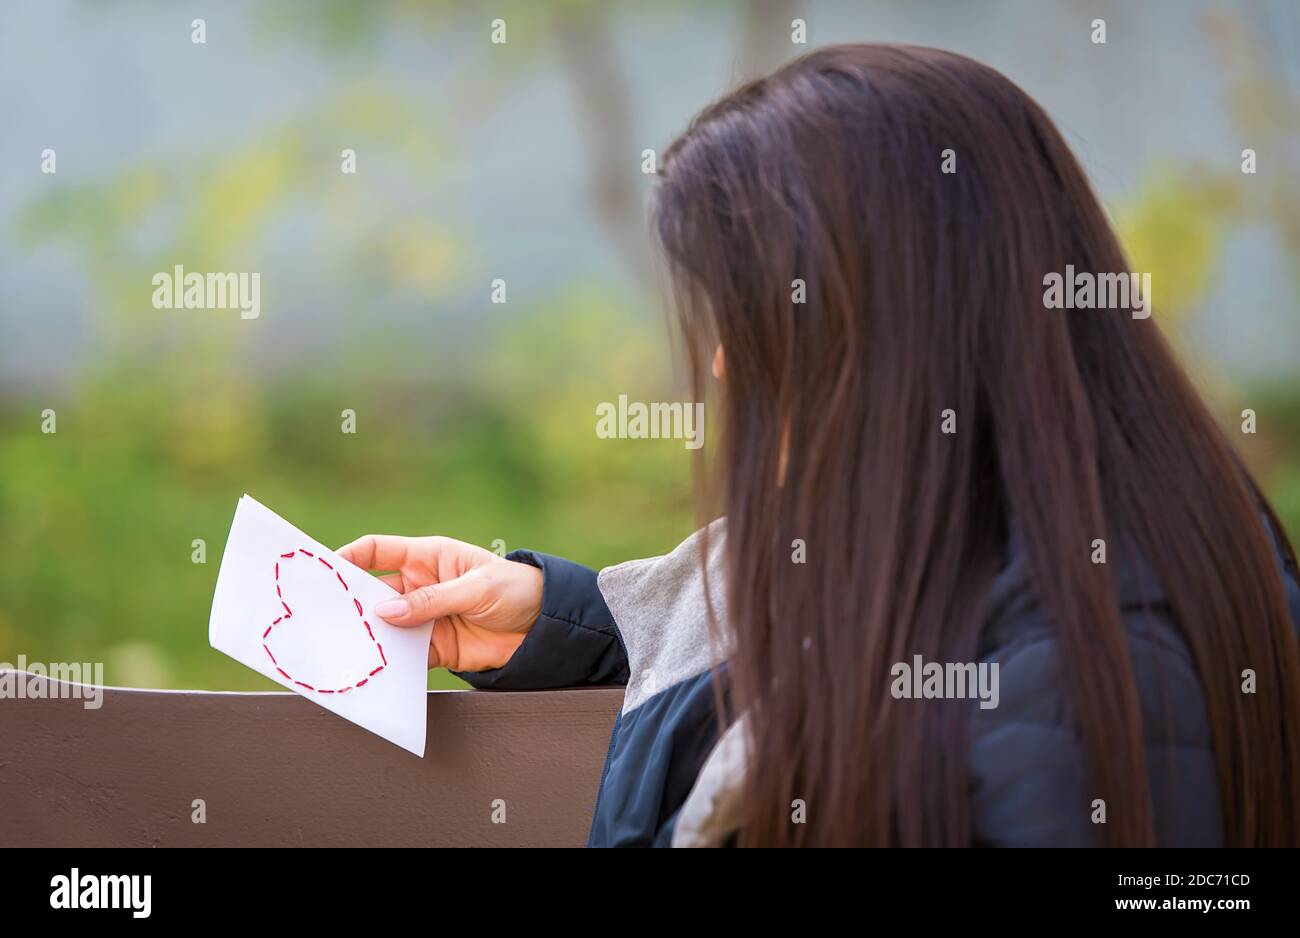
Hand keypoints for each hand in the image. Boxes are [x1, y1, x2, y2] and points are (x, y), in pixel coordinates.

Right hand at [337, 535, 542, 671]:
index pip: (377, 551)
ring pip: (384, 627)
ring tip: (342, 649)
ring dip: (366, 637)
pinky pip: (403, 655)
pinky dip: (389, 663)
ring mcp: (424, 618)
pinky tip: (374, 671)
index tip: (323, 572)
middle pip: (372, 592)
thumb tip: (385, 611)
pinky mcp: (434, 647)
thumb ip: (432, 600)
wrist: (547, 627)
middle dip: (349, 604)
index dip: (348, 558)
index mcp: (428, 557)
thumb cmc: (517, 590)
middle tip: (323, 618)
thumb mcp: (477, 588)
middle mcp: (419, 586)